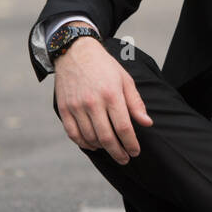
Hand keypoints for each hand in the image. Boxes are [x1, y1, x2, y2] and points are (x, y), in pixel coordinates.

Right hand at [53, 35, 152, 164]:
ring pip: (90, 138)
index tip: (135, 152)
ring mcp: (76, 106)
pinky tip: (93, 145)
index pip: (124, 128)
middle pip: (107, 138)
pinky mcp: (64, 108)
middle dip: (118, 152)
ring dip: (102, 148)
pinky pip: (73, 134)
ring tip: (111, 149)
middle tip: (125, 159)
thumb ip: (136, 103)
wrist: (75, 52)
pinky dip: (84, 143)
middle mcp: (93, 102)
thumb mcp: (125, 80)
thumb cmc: (104, 66)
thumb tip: (147, 123)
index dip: (131, 144)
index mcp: (111, 95)